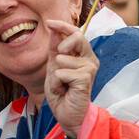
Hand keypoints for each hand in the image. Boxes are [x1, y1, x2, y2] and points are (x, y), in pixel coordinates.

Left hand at [43, 19, 98, 138]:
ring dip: (54, 74)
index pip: (76, 33)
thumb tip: (54, 29)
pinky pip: (61, 72)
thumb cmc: (62, 92)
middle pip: (77, 37)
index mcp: (83, 55)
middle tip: (58, 61)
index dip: (63, 26)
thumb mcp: (54, 67)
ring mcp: (90, 68)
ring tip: (62, 85)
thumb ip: (55, 49)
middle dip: (61, 46)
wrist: (67, 115)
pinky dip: (56, 82)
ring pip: (62, 58)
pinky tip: (64, 90)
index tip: (49, 23)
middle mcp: (90, 59)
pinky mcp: (86, 78)